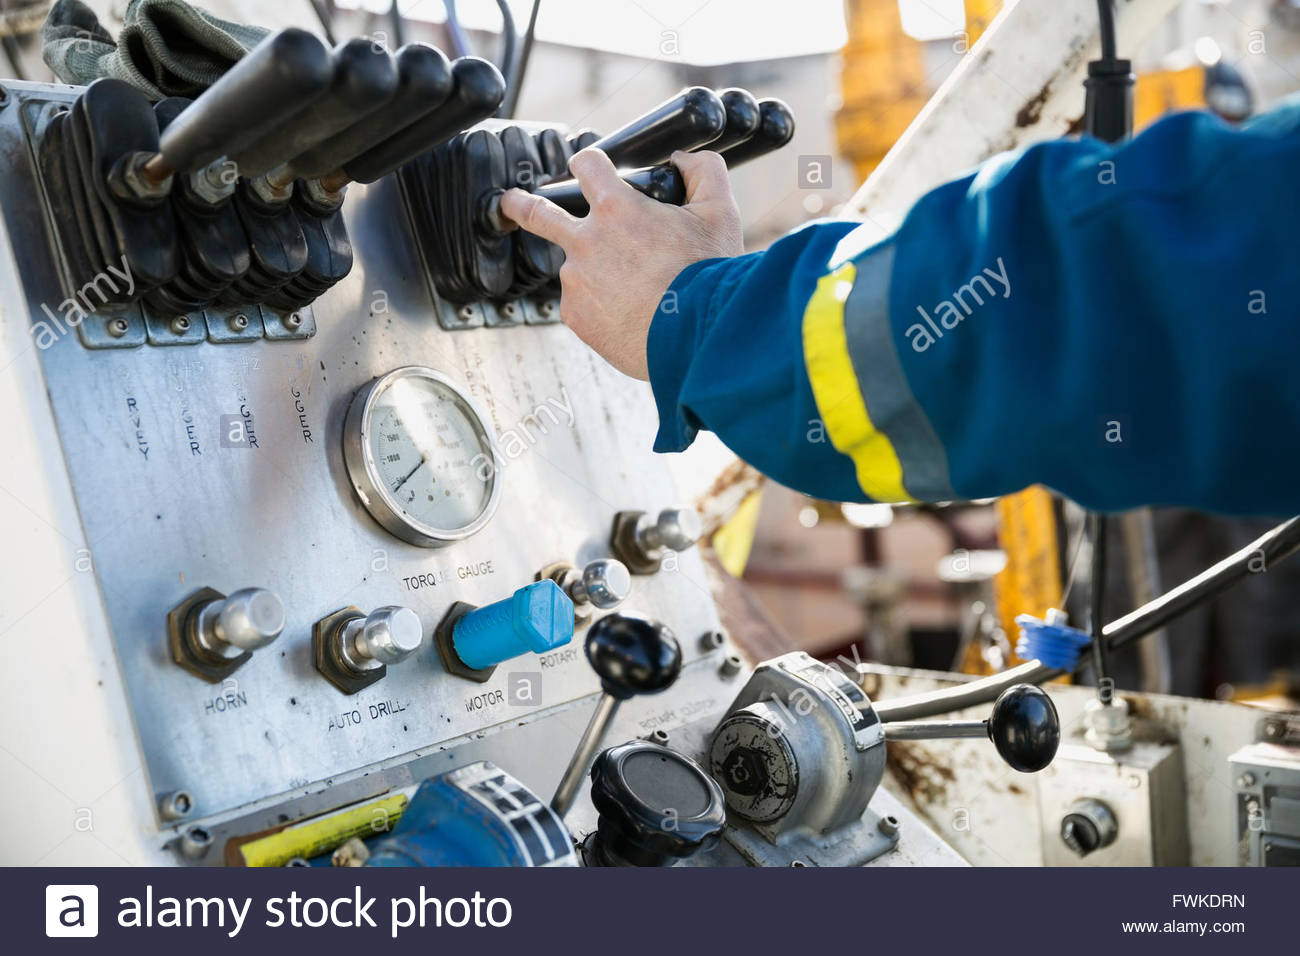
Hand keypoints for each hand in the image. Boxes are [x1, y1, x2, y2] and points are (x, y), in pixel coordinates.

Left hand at [499, 148, 742, 379]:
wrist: (696, 335)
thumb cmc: (708, 276)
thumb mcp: (719, 212)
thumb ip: (702, 171)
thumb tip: (684, 159)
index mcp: (615, 208)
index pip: (587, 165)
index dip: (589, 162)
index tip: (585, 166)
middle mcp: (585, 241)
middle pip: (539, 213)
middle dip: (519, 204)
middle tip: (510, 202)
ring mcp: (575, 281)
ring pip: (578, 269)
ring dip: (597, 274)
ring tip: (635, 291)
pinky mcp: (575, 316)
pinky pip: (583, 306)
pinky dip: (601, 307)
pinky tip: (630, 314)